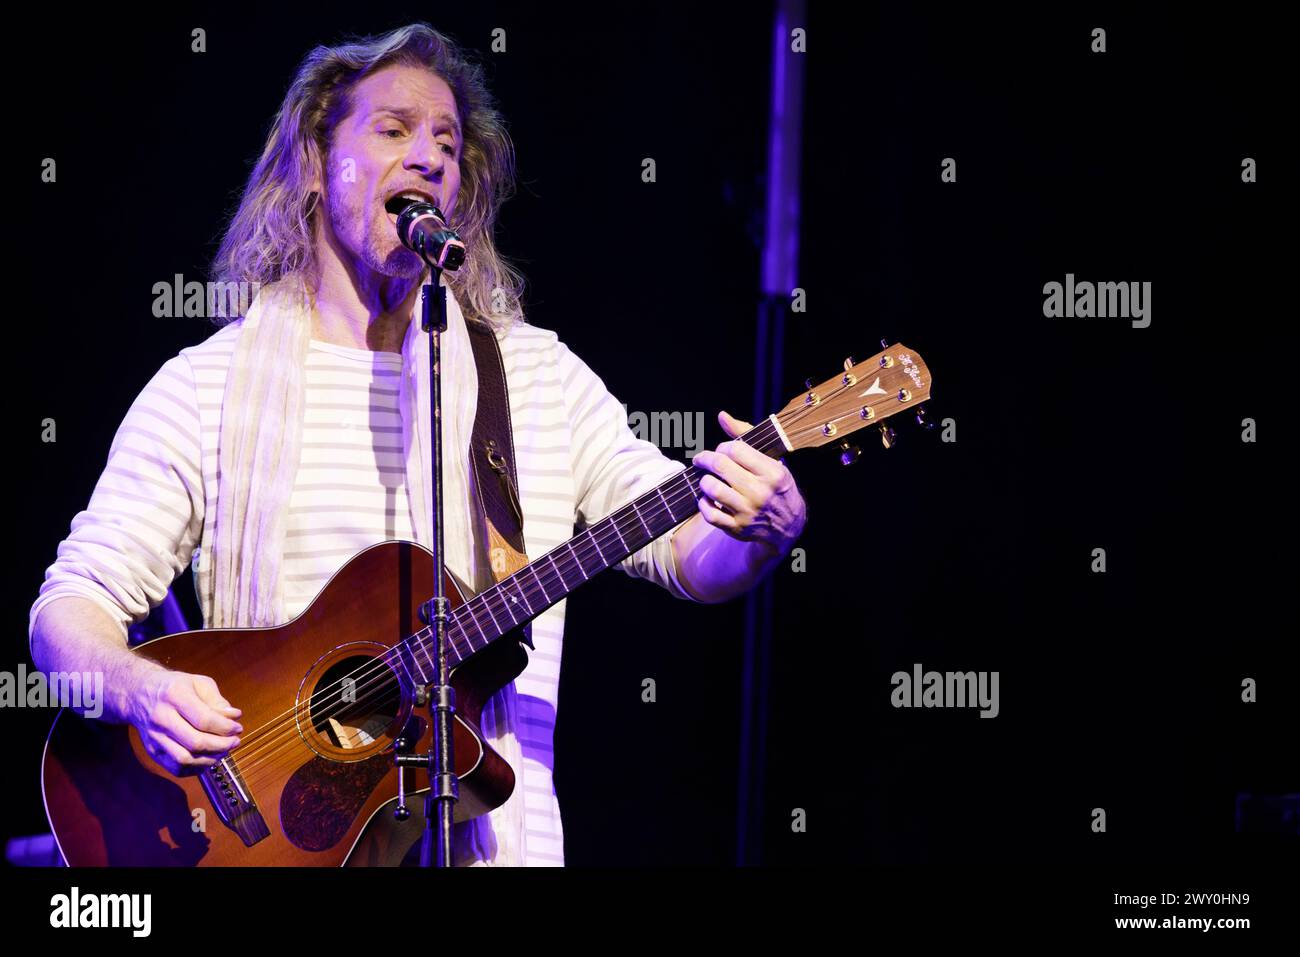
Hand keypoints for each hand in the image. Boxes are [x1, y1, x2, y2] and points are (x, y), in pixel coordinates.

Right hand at [126, 668, 242, 775]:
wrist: (139, 693)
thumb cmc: (175, 687)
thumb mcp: (198, 683)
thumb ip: (217, 700)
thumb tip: (234, 717)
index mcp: (174, 695)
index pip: (204, 719)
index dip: (226, 728)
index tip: (238, 728)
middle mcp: (161, 717)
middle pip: (195, 742)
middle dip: (221, 746)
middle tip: (235, 741)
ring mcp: (154, 737)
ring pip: (185, 759)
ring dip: (210, 759)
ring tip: (224, 751)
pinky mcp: (152, 751)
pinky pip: (176, 768)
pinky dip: (196, 768)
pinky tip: (208, 758)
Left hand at [690, 410, 806, 556]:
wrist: (789, 526)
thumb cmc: (776, 488)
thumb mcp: (771, 461)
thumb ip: (745, 436)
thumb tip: (722, 416)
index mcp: (771, 472)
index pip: (735, 449)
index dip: (723, 447)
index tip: (721, 451)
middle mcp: (760, 492)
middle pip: (720, 466)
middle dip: (704, 459)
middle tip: (701, 460)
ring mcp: (747, 511)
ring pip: (712, 488)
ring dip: (704, 481)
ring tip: (707, 479)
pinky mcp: (737, 527)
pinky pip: (709, 513)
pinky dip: (703, 504)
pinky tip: (708, 499)